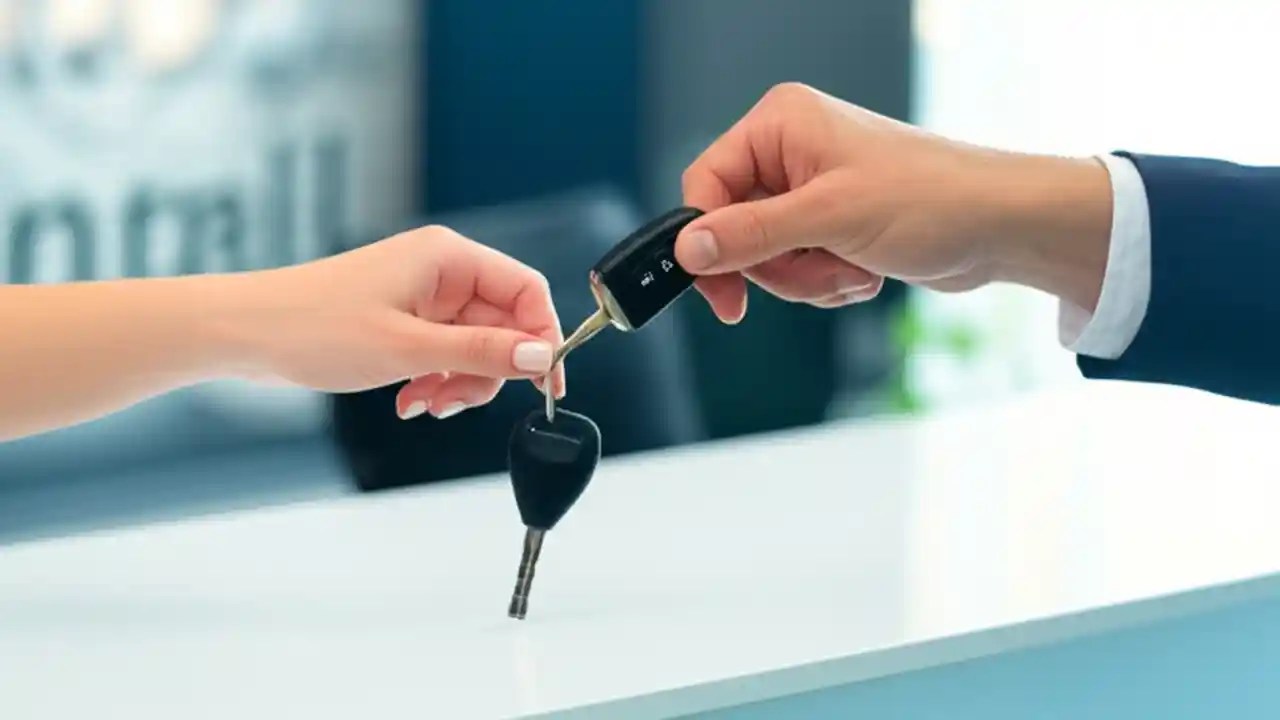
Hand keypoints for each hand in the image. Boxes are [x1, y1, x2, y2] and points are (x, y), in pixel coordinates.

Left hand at [233, 226, 564, 419]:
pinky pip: (445, 354)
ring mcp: (422, 297)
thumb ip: (481, 352)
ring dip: (460, 383)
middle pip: (503, 324)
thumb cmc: (313, 326)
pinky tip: (410, 399)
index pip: (526, 290)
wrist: (245, 334)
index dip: (542, 336)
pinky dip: (436, 381)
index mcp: (448, 258)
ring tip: (426, 404)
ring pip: (475, 346)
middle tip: (460, 402)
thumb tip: (540, 356)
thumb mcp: (408, 348)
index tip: (545, 382)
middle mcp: (441, 272)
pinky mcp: (405, 321)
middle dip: (489, 371)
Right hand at [674, 83, 1112, 321]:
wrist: (1000, 226)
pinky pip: (797, 268)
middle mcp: (790, 150)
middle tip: (823, 270)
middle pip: (734, 228)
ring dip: (808, 279)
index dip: (706, 242)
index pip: (705, 184)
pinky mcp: (831, 222)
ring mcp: (810, 188)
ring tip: (853, 269)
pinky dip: (826, 282)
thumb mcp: (828, 218)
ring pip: (766, 256)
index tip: (722, 294)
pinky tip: (864, 272)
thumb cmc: (931, 199)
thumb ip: (750, 234)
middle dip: (778, 266)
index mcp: (780, 124)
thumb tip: (688, 249)